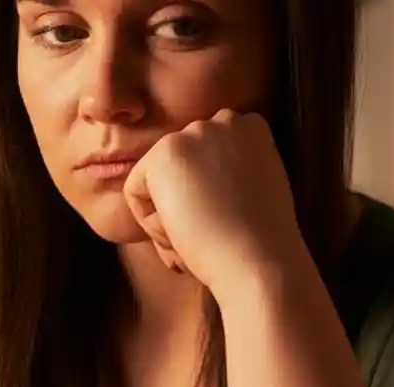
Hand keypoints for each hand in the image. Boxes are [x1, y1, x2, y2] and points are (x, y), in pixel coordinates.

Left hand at [122, 109, 311, 303]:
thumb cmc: (259, 243)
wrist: (258, 259)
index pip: (203, 163)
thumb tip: (194, 181)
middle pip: (177, 171)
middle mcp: (224, 120)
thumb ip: (229, 170)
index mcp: (251, 128)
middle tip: (210, 236)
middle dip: (185, 207)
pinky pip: (134, 191)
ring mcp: (194, 133)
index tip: (228, 222)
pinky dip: (151, 223)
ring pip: (156, 183)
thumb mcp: (255, 190)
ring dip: (169, 218)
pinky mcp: (165, 152)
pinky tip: (183, 231)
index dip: (207, 200)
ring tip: (198, 237)